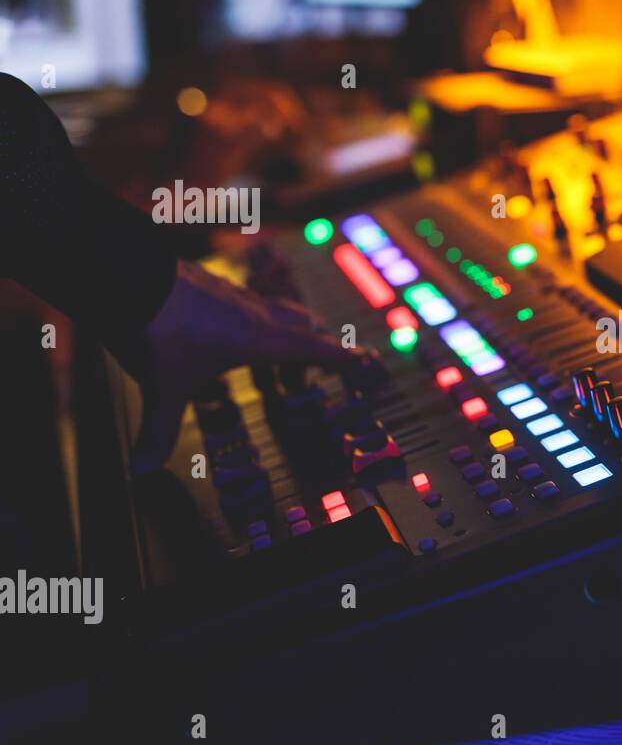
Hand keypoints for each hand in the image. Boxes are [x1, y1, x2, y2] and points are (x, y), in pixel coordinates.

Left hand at [130, 259, 358, 473]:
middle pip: (304, 325)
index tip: (370, 360)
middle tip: (303, 378)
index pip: (314, 350)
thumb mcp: (162, 387)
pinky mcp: (213, 284)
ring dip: (286, 332)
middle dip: (315, 347)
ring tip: (271, 357)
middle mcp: (255, 314)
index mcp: (259, 339)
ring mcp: (235, 295)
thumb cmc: (158, 330)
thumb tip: (142, 469)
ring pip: (279, 310)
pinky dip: (254, 320)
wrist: (127, 275)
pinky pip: (249, 302)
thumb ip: (157, 428)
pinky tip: (229, 333)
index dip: (343, 359)